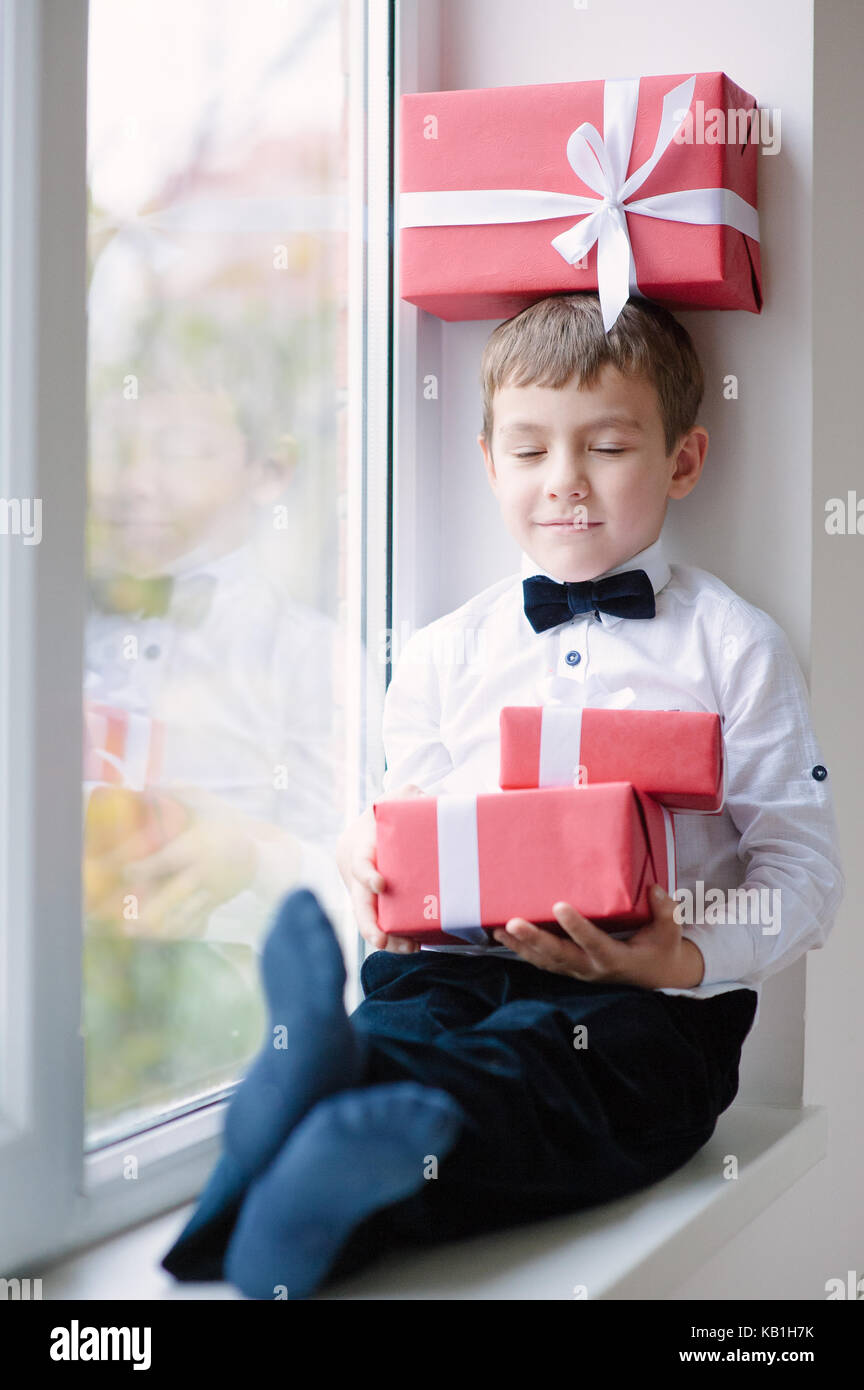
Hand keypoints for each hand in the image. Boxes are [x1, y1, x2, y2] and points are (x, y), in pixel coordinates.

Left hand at [84, 788, 260, 938]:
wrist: (262, 852)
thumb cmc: (228, 825)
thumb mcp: (206, 805)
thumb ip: (178, 794)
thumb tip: (147, 785)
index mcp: (196, 848)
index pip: (165, 861)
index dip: (142, 868)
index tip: (125, 871)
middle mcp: (201, 873)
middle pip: (172, 898)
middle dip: (147, 913)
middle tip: (123, 922)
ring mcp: (209, 892)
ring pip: (182, 915)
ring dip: (157, 928)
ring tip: (134, 932)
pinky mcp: (214, 904)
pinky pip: (194, 922)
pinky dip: (175, 932)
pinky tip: (159, 936)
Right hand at [336, 782, 424, 953]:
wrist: (373, 829)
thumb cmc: (387, 814)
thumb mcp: (397, 798)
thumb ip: (408, 796)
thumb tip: (421, 799)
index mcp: (359, 847)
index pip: (358, 862)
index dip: (366, 874)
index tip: (381, 884)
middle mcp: (355, 874)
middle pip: (358, 903)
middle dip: (368, 924)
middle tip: (381, 939)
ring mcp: (363, 892)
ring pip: (369, 920)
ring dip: (386, 938)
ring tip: (411, 947)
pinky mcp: (375, 904)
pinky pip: (381, 923)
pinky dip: (394, 937)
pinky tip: (413, 944)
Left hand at [492, 883, 704, 989]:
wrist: (656, 977)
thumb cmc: (661, 948)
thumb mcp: (670, 932)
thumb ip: (666, 911)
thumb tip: (655, 889)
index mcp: (616, 958)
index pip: (594, 943)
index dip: (576, 927)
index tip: (559, 906)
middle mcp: (592, 968)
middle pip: (559, 956)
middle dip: (535, 940)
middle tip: (513, 922)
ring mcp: (578, 971)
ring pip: (545, 961)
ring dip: (521, 946)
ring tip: (498, 927)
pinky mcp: (570, 969)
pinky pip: (543, 962)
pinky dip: (522, 951)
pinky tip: (503, 936)